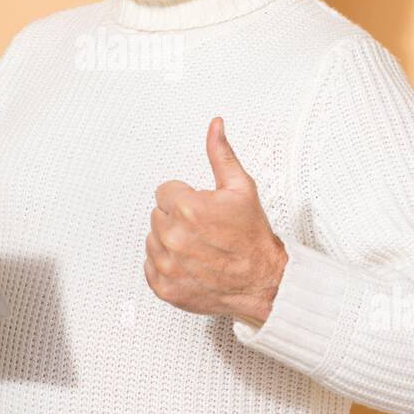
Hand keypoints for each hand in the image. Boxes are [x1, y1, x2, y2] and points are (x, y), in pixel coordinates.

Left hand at [145, 117, 288, 325]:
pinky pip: (151, 265)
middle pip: (158, 215)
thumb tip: (215, 127)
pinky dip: (167, 265)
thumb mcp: (241, 188)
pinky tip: (190, 263)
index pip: (165, 191)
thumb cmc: (252, 239)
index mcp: (188, 210)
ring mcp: (168, 265)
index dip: (186, 198)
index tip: (202, 210)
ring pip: (153, 239)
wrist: (262, 281)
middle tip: (203, 229)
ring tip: (198, 246)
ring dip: (170, 241)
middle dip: (177, 218)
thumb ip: (221, 154)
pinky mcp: (164, 286)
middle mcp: (174, 238)